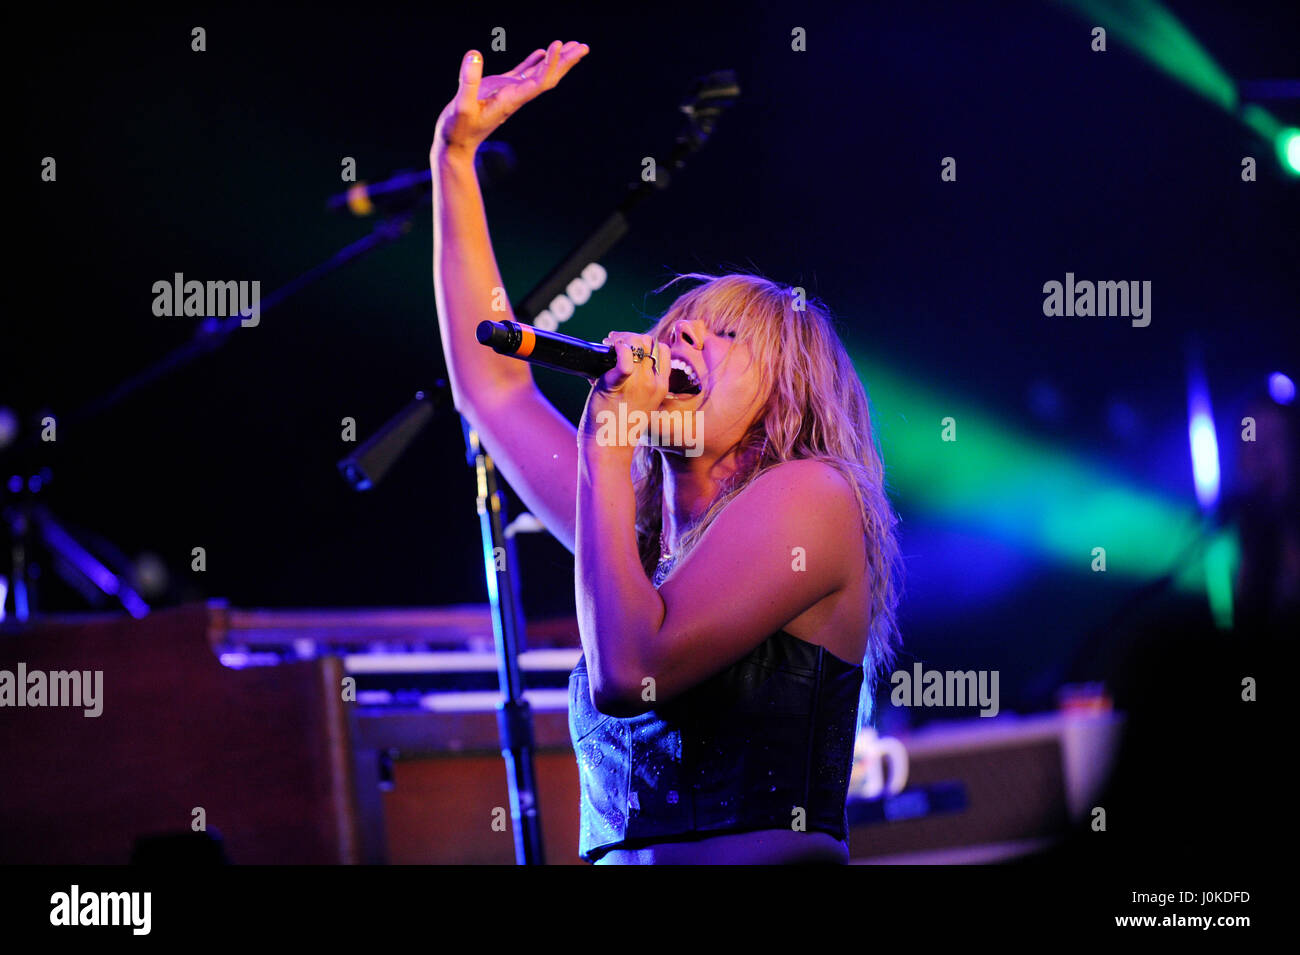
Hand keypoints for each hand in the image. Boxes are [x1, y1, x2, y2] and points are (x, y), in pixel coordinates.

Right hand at [432, 40, 589, 159]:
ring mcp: (509, 92)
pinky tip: (541, 52)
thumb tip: (475, 55)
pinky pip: (522, 74)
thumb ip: (468, 82)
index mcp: (511, 100)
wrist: (455, 145)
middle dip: (566, 62)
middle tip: (584, 47)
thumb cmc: (457, 130)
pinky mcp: (499, 90)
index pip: (539, 81)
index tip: (558, 44)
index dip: (551, 64)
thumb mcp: (461, 107)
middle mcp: (516, 96)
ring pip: (538, 74)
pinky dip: (534, 62)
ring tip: (572, 45)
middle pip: (548, 78)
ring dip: (556, 60)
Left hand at [578, 332, 671, 455]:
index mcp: (662, 387)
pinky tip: (609, 348)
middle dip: (632, 338)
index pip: (662, 351)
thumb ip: (638, 385)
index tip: (628, 349)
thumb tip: (624, 363)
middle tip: (614, 345)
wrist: (608, 449)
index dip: (646, 345)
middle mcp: (653, 383)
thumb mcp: (640, 405)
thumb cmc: (619, 428)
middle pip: (649, 342)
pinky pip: (625, 360)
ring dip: (622, 339)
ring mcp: (638, 383)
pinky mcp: (617, 384)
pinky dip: (618, 349)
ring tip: (608, 346)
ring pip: (638, 342)